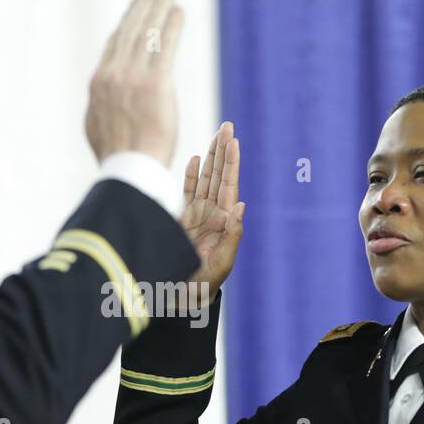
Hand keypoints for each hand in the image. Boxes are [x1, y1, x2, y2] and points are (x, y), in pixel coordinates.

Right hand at [85, 0, 182, 165]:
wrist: (127, 171)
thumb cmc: (116, 158)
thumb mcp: (96, 128)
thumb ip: (100, 108)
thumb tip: (100, 102)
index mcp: (98, 84)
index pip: (116, 42)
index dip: (128, 20)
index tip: (137, 3)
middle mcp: (113, 75)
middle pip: (132, 30)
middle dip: (146, 4)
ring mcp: (132, 78)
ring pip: (147, 32)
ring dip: (159, 6)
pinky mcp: (155, 84)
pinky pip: (165, 46)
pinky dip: (172, 25)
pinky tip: (178, 10)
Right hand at [181, 121, 244, 299]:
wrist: (184, 298)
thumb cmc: (204, 284)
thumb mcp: (221, 262)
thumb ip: (232, 234)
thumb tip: (241, 204)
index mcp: (223, 221)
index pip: (228, 184)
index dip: (231, 162)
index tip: (233, 140)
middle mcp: (212, 214)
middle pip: (218, 175)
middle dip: (222, 151)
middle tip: (227, 126)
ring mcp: (197, 216)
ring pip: (204, 180)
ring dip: (209, 157)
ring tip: (214, 135)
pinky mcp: (182, 221)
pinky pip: (187, 193)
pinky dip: (190, 176)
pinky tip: (193, 159)